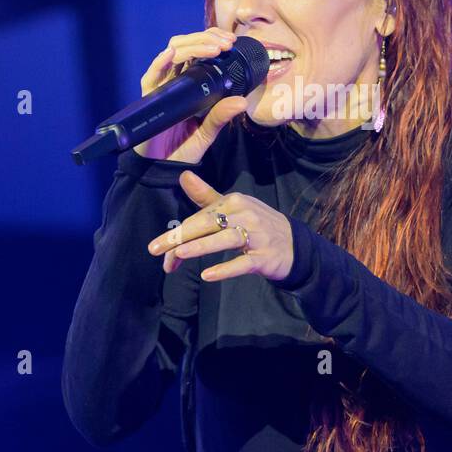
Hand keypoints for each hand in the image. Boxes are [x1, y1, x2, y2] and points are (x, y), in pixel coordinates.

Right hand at [134, 26, 248, 163]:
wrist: (163, 166)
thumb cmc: (184, 146)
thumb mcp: (208, 131)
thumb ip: (221, 116)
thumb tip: (242, 102)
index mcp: (191, 81)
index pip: (199, 50)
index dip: (213, 40)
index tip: (231, 41)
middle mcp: (175, 78)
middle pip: (186, 45)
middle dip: (207, 39)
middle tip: (226, 43)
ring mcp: (161, 84)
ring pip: (173, 51)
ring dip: (193, 45)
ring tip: (213, 49)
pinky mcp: (149, 96)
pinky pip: (152, 74)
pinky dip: (161, 61)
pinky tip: (172, 54)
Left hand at [147, 171, 294, 282]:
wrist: (295, 245)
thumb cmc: (258, 226)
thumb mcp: (234, 208)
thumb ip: (206, 196)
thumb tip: (183, 175)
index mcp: (234, 202)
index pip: (200, 216)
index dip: (178, 232)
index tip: (158, 248)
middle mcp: (245, 215)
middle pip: (208, 224)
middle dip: (181, 237)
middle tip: (156, 249)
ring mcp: (256, 236)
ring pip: (225, 240)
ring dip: (201, 246)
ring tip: (179, 254)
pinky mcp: (264, 258)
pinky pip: (243, 263)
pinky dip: (226, 269)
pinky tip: (208, 275)